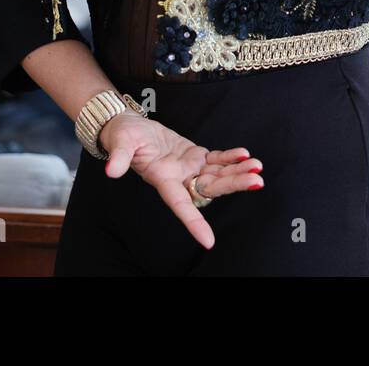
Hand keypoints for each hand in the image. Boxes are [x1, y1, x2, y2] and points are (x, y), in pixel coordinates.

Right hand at [99, 113, 254, 249]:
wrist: (130, 127)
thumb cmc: (123, 137)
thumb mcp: (120, 144)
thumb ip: (119, 158)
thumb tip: (111, 171)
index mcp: (162, 180)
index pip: (179, 205)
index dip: (193, 223)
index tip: (208, 241)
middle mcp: (178, 179)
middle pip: (209, 188)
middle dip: (233, 185)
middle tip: (257, 181)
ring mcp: (189, 168)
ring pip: (217, 175)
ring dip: (238, 172)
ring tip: (258, 167)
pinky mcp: (195, 156)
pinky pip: (217, 160)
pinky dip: (231, 158)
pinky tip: (244, 155)